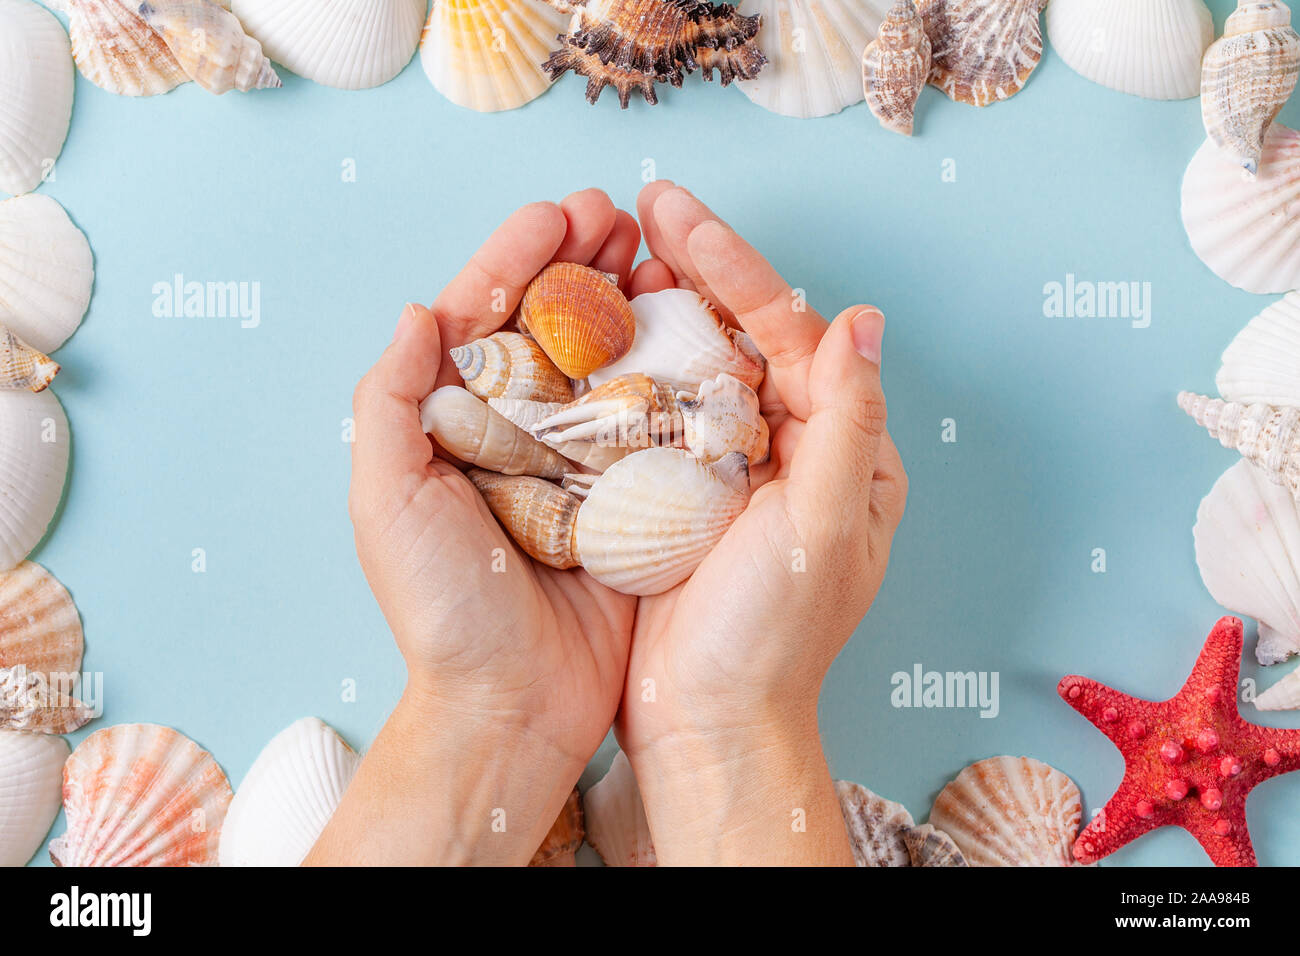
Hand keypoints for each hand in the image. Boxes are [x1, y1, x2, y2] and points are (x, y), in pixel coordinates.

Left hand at [307, 190, 641, 865]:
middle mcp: (518, 432)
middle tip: (623, 217)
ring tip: (663, 253)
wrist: (512, 705)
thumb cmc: (440, 609)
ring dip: (633, 301)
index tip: (561, 214)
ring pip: (609, 358)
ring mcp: (578, 460)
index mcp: (455, 423)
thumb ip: (390, 403)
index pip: (485, 317)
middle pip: (554, 324)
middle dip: (585, 263)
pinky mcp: (629, 496)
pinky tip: (699, 330)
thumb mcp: (388, 501)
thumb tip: (419, 310)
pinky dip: (674, 369)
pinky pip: (653, 419)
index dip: (520, 257)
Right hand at [616, 184, 908, 864]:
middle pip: (748, 335)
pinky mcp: (687, 494)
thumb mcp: (823, 529)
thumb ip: (848, 423)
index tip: (676, 214)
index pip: (795, 333)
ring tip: (618, 252)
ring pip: (703, 365)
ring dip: (664, 307)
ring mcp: (738, 470)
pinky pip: (663, 412)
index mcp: (842, 450)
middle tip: (644, 207)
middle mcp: (795, 449)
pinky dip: (635, 368)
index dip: (736, 268)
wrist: (707, 724)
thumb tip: (865, 318)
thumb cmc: (771, 639)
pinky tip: (599, 333)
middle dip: (699, 268)